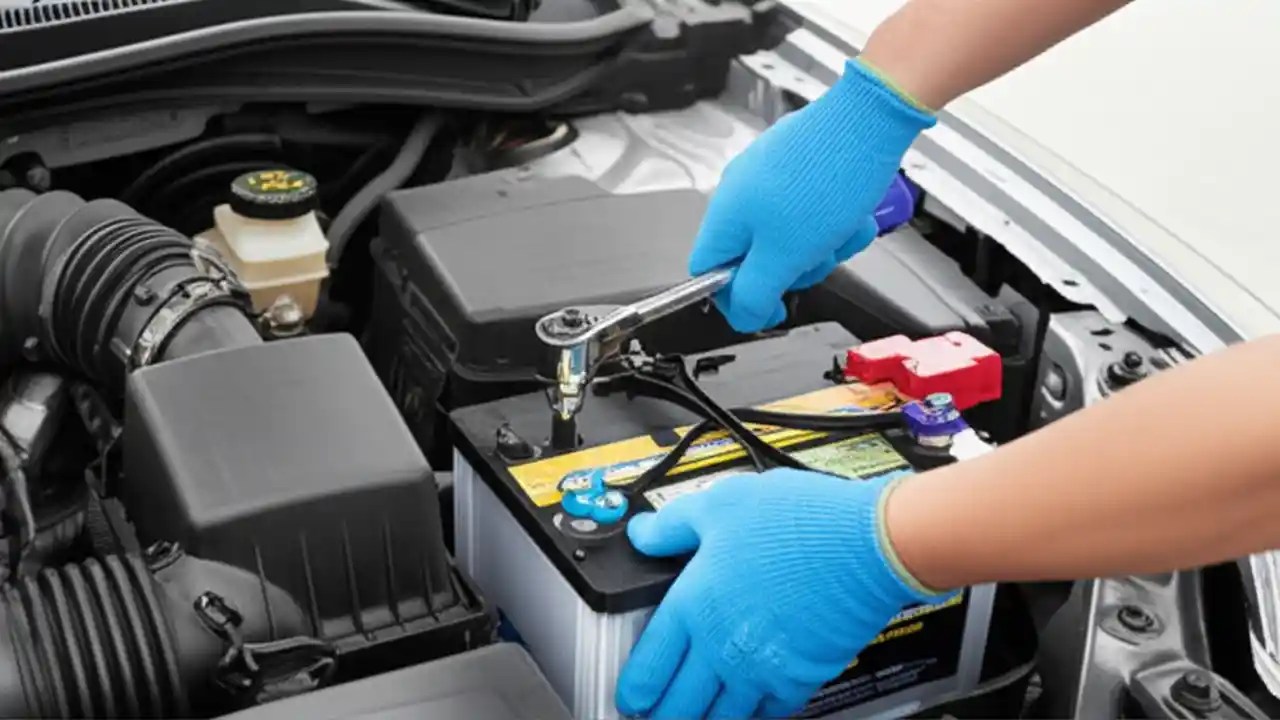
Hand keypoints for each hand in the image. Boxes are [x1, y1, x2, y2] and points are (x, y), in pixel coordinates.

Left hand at [615, 470, 951, 718]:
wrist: (869, 546)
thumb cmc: (801, 521)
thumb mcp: (723, 504)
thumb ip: (675, 525)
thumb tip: (645, 534)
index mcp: (696, 605)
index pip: (650, 665)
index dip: (635, 687)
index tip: (630, 696)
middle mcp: (724, 647)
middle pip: (679, 704)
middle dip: (662, 715)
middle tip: (655, 715)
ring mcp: (763, 669)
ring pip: (721, 718)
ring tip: (696, 718)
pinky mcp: (802, 677)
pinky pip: (768, 711)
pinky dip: (753, 713)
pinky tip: (750, 706)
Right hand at [690, 59, 934, 332]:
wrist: (870, 117)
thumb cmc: (828, 177)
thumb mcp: (786, 255)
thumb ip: (755, 293)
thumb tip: (741, 317)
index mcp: (725, 214)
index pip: (707, 273)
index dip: (735, 298)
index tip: (768, 307)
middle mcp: (740, 192)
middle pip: (752, 258)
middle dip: (791, 268)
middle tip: (816, 259)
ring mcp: (770, 177)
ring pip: (787, 238)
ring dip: (820, 246)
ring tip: (841, 231)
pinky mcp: (798, 167)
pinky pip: (809, 213)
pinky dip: (833, 222)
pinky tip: (852, 214)